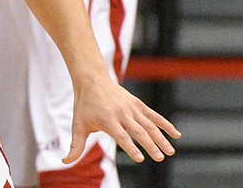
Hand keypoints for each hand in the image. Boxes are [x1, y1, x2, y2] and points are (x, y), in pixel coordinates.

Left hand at [65, 75, 180, 163]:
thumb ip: (75, 146)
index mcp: (107, 120)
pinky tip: (176, 135)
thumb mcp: (78, 125)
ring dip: (161, 138)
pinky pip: (154, 115)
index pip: (121, 136)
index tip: (140, 158)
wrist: (92, 80)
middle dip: (150, 145)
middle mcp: (121, 113)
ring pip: (149, 125)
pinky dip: (165, 124)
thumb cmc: (84, 106)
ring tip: (170, 152)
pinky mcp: (138, 104)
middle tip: (159, 158)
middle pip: (138, 131)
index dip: (131, 147)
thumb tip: (65, 162)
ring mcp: (131, 108)